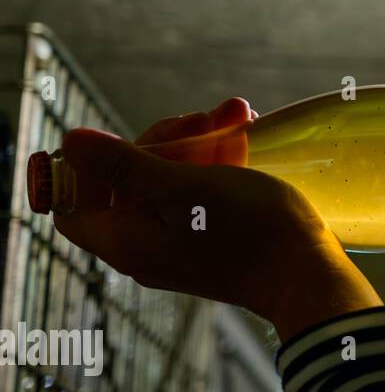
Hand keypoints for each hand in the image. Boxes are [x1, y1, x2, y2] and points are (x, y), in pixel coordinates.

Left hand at [53, 97, 380, 340]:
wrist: (306, 274)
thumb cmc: (246, 230)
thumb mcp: (183, 186)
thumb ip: (123, 164)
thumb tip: (71, 140)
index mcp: (124, 239)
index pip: (75, 203)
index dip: (88, 168)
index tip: (122, 140)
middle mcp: (144, 248)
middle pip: (128, 183)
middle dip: (165, 140)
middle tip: (204, 117)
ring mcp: (179, 247)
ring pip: (169, 184)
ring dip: (198, 145)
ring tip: (238, 116)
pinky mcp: (211, 243)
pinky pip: (197, 198)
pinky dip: (214, 167)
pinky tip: (242, 138)